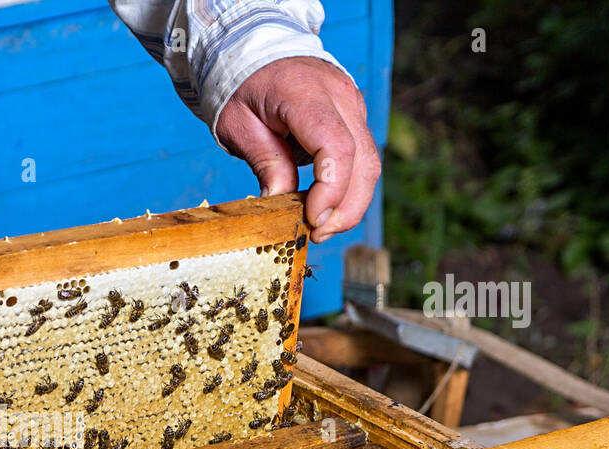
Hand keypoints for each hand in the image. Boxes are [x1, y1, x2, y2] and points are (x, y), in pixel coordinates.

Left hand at [215, 56, 381, 242]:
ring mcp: (352, 105)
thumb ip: (264, 161)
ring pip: (369, 163)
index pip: (336, 147)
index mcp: (306, 94)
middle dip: (346, 207)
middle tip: (318, 234)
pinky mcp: (353, 117)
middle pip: (363, 161)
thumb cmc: (243, 88)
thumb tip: (280, 202)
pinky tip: (326, 207)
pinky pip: (361, 157)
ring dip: (351, 203)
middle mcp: (340, 98)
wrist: (257, 53)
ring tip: (322, 228)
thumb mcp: (238, 125)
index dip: (330, 190)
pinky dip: (348, 187)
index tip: (313, 219)